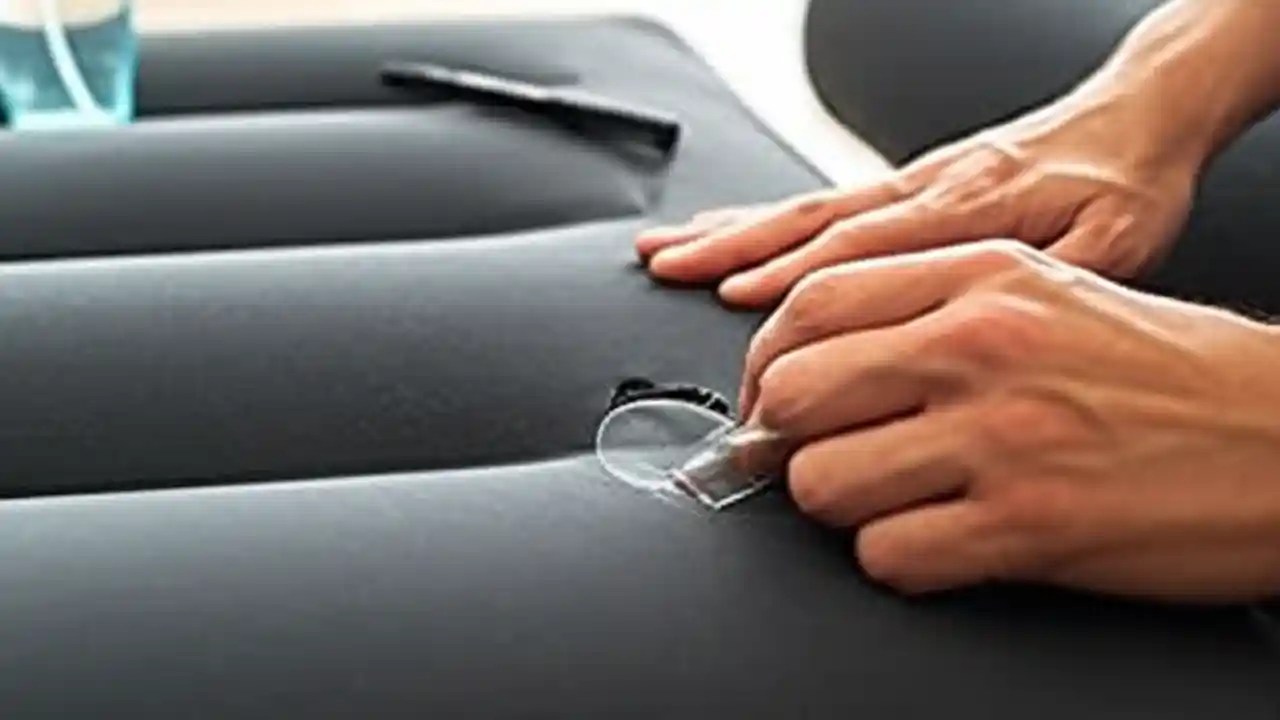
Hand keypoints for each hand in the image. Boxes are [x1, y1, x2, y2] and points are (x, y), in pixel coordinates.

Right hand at [636, 96, 1197, 307]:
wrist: (1137, 118)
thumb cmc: (1127, 186)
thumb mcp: (1116, 243)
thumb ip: (1047, 285)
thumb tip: (983, 335)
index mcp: (966, 210)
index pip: (863, 247)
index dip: (792, 275)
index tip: (733, 300)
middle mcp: (923, 191)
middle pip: (812, 222)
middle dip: (732, 248)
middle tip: (668, 270)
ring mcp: (907, 186)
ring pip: (805, 208)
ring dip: (732, 230)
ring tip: (669, 249)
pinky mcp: (906, 186)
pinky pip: (821, 202)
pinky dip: (763, 219)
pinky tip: (727, 232)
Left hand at [743, 240, 1279, 601]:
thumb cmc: (1167, 373)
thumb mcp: (1046, 293)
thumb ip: (927, 308)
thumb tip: (814, 355)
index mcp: (982, 276)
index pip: (810, 304)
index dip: (766, 363)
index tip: (770, 400)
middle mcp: (981, 346)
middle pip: (793, 395)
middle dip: (786, 440)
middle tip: (817, 457)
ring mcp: (1001, 437)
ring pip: (822, 483)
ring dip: (839, 507)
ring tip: (888, 501)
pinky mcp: (1026, 525)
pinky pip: (887, 555)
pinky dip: (895, 558)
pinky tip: (937, 541)